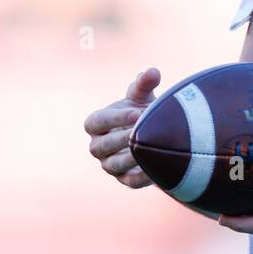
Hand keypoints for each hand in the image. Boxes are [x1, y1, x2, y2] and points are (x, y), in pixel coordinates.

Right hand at [84, 68, 160, 188]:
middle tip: (142, 133)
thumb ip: (143, 84)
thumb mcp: (142, 97)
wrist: (155, 135)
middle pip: (101, 146)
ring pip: (114, 165)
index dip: (114, 118)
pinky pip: (130, 182)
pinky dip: (142, 178)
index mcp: (96, 124)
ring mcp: (110, 165)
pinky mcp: (125, 179)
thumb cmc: (142, 112)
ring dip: (130, 158)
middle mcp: (98, 146)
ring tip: (148, 150)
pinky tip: (156, 170)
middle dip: (120, 138)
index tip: (137, 113)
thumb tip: (152, 71)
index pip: (96, 122)